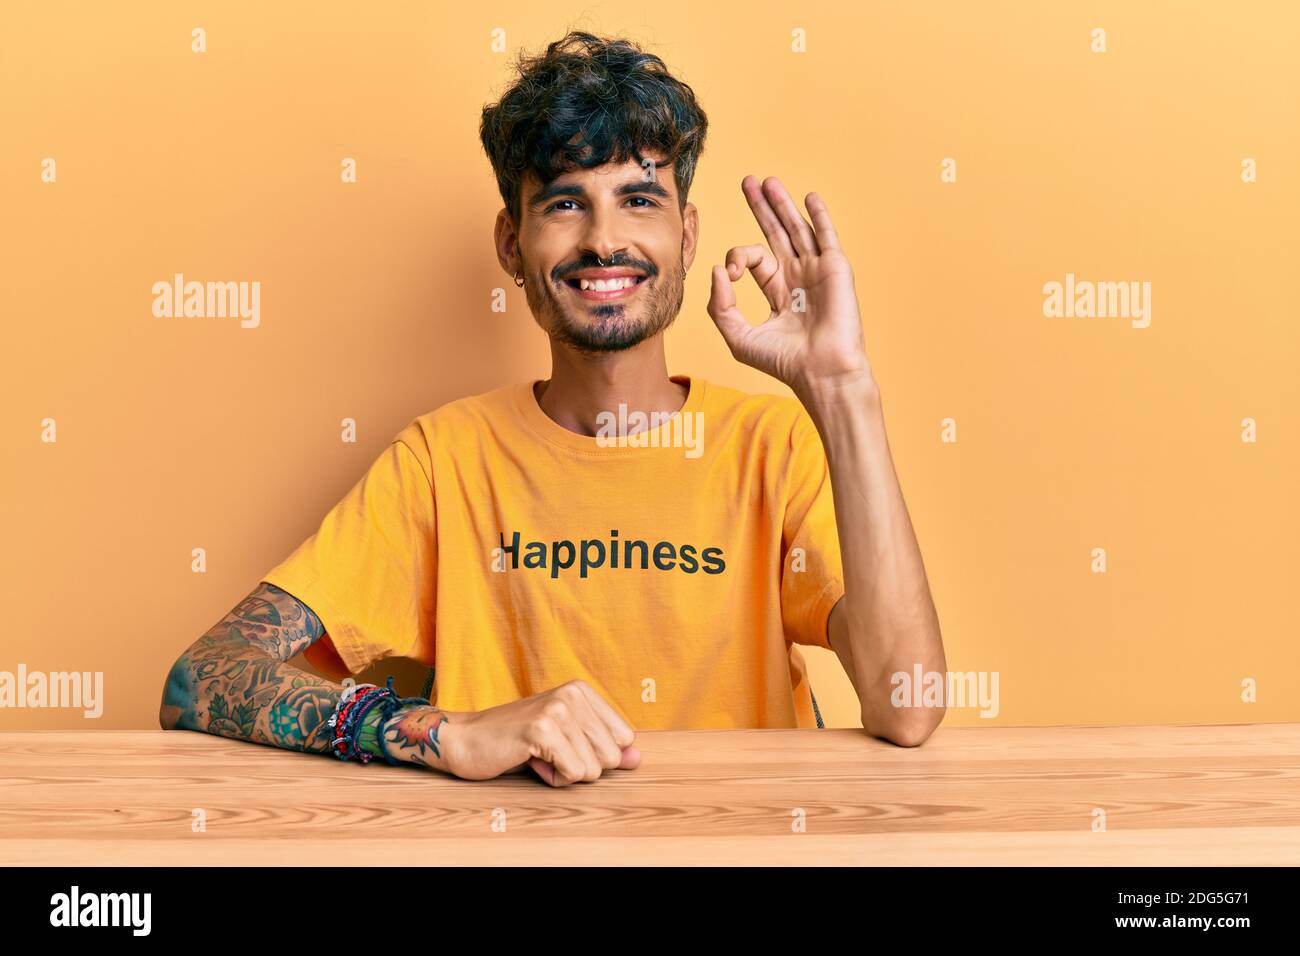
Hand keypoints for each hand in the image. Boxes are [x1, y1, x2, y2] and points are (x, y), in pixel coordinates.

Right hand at [440, 680, 640, 786]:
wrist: (465, 739)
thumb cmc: (516, 741)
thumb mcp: (565, 740)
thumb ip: (603, 747)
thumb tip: (638, 759)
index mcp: (582, 691)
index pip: (625, 738)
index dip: (596, 754)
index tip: (564, 745)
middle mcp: (574, 694)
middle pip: (612, 756)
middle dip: (582, 766)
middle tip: (548, 752)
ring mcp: (558, 709)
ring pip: (594, 769)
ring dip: (565, 774)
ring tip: (538, 755)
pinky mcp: (542, 729)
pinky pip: (574, 773)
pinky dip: (553, 778)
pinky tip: (530, 760)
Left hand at [707, 175, 873, 399]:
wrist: (820, 371)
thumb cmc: (783, 362)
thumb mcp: (738, 336)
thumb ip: (721, 306)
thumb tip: (718, 270)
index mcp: (777, 291)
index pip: (753, 258)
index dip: (737, 258)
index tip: (730, 275)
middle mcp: (798, 277)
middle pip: (776, 233)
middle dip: (762, 207)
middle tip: (747, 181)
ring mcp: (818, 271)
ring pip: (798, 229)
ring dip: (783, 204)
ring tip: (768, 181)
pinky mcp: (835, 270)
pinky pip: (827, 237)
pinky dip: (819, 216)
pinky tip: (809, 197)